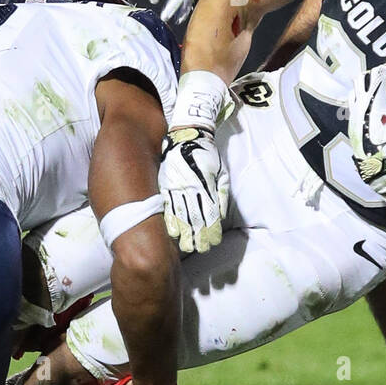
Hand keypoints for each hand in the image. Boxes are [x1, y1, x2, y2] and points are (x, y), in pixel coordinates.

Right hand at [160, 127, 227, 253]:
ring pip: (180, 215)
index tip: (213, 243)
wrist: (187, 135)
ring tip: (187, 247)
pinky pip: (166, 205)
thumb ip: (221, 193)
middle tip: (200, 249)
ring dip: (185, 233)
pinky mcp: (164, 183)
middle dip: (198, 236)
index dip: (211, 231)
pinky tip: (172, 232)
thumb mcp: (221, 171)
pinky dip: (169, 220)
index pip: (210, 214)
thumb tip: (221, 215)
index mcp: (206, 185)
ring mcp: (176, 186)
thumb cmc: (207, 155)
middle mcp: (190, 188)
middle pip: (195, 218)